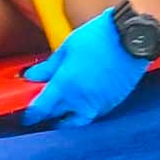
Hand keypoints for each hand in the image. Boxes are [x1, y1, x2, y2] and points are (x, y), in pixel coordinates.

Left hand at [22, 5, 151, 129]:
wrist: (130, 37)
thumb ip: (48, 66)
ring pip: (77, 122)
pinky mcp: (111, 103)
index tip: (28, 115)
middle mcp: (81, 99)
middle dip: (48, 116)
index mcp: (65, 84)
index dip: (32, 115)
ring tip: (63, 111)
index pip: (42, 108)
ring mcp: (98, 104)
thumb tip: (31, 76)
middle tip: (44, 110)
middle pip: (57, 118)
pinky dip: (85, 112)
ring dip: (68, 120)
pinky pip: (94, 115)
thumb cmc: (99, 37)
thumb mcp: (67, 47)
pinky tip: (82, 102)